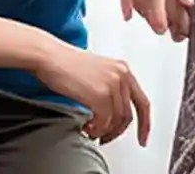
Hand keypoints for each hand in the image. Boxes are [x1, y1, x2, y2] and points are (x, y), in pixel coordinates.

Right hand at [33, 42, 150, 145]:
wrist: (49, 56)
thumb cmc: (65, 63)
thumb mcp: (97, 72)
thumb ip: (111, 88)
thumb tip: (113, 113)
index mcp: (122, 69)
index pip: (142, 102)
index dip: (145, 124)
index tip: (143, 138)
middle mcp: (121, 75)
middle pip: (129, 115)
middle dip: (117, 132)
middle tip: (106, 138)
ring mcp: (112, 85)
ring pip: (116, 121)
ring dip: (103, 131)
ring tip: (91, 130)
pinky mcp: (100, 95)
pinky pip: (104, 122)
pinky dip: (95, 130)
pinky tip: (86, 127)